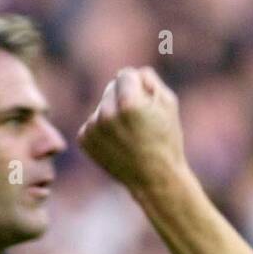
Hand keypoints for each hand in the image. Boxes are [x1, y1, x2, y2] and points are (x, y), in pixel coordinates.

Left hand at [78, 66, 185, 193]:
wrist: (155, 180)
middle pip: (111, 88)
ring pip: (102, 106)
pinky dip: (104, 130)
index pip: (125, 74)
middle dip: (124, 98)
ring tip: (130, 135)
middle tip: (140, 122)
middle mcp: (106, 114)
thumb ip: (149, 79)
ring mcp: (93, 129)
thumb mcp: (169, 103)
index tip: (147, 104)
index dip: (139, 87)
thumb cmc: (166, 140)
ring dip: (114, 114)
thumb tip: (131, 73)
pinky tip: (118, 144)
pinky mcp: (84, 140)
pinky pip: (94, 122)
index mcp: (128, 103)